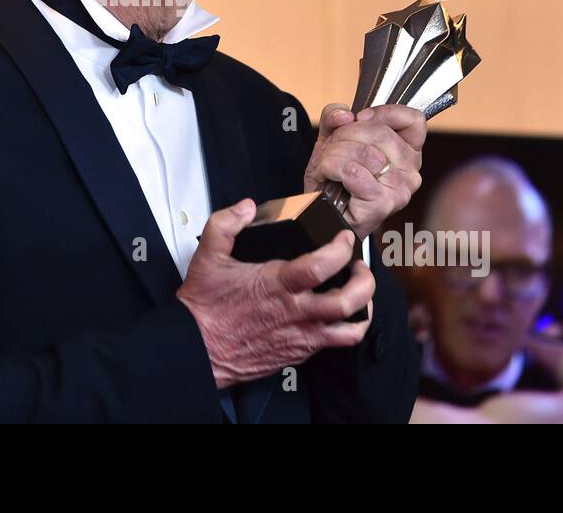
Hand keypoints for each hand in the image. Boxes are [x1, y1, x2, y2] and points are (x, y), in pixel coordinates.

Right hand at [177, 199, 374, 388]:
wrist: (198, 348)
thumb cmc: (205, 308)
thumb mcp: (208, 255)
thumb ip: (226, 223)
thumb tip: (246, 207)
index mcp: (277, 285)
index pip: (323, 265)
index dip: (341, 248)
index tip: (344, 239)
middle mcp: (295, 313)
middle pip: (348, 301)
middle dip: (364, 281)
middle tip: (360, 267)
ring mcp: (300, 336)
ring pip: (350, 330)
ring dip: (363, 310)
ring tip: (360, 294)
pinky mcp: (299, 354)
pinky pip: (334, 344)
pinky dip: (345, 329)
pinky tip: (337, 316)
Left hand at [303, 103, 425, 237]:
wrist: (323, 214)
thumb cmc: (334, 179)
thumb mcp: (332, 139)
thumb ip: (335, 118)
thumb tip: (345, 114)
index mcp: (407, 152)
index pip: (414, 120)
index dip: (384, 113)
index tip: (360, 118)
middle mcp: (411, 171)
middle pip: (380, 132)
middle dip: (345, 134)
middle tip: (331, 147)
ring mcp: (400, 189)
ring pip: (364, 151)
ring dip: (334, 153)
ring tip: (327, 164)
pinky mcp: (382, 203)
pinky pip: (353, 171)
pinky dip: (331, 168)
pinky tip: (328, 176)